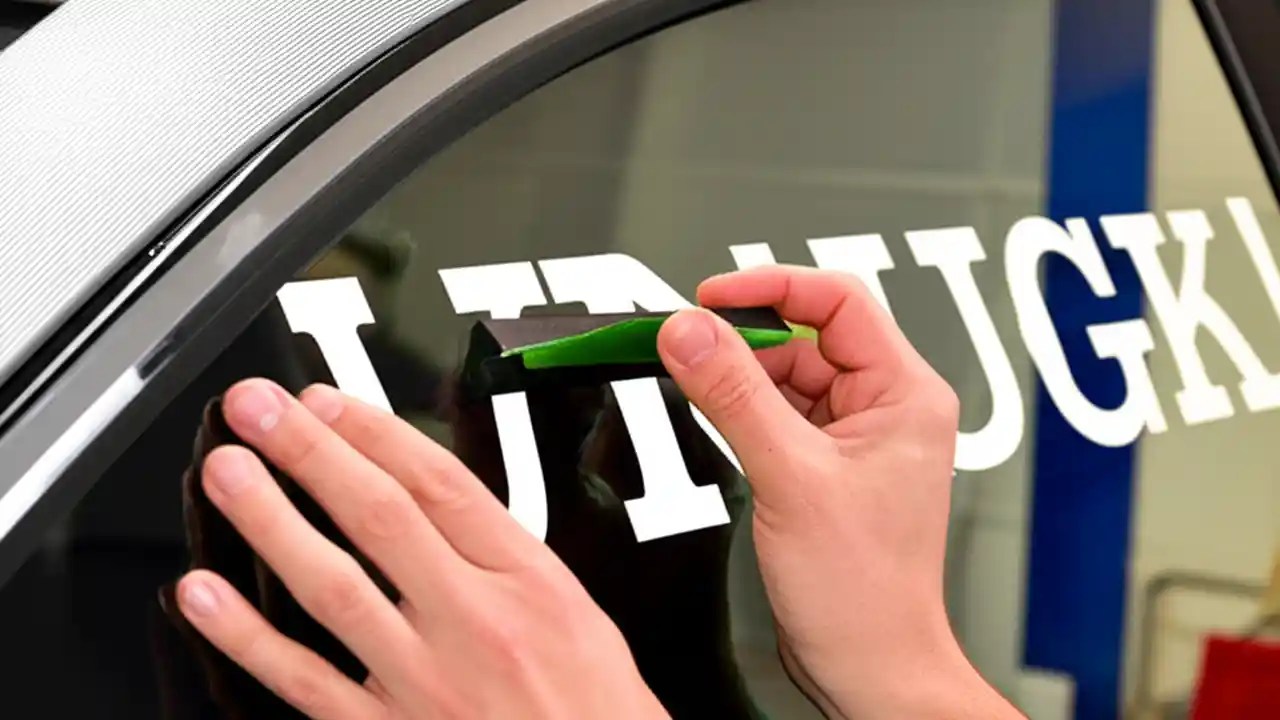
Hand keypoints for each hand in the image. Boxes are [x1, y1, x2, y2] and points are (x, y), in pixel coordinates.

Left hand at [175, 379, 667, 719]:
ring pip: (333, 588)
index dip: (374, 434)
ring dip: (271, 522)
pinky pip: (305, 681)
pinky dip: (246, 638)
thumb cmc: (597, 709)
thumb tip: (430, 496)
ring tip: (228, 472)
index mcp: (531, 583)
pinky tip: (204, 596)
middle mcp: (476, 624)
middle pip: (380, 518)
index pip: (441, 485)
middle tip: (258, 407)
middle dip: (311, 452)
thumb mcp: (578, 611)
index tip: (327, 401)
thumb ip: (505, 555)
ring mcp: (427, 683)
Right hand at [657, 266, 1021, 719]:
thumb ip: (734, 395)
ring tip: (700, 394)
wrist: (868, 664)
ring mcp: (856, 436)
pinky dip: (743, 413)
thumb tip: (691, 332)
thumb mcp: (790, 476)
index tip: (710, 297)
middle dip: (743, 342)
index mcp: (905, 394)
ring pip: (786, 376)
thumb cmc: (864, 591)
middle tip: (687, 347)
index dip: (771, 287)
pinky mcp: (826, 464)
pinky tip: (720, 426)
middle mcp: (886, 407)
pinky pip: (778, 413)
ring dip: (740, 380)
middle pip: (804, 337)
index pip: (838, 301)